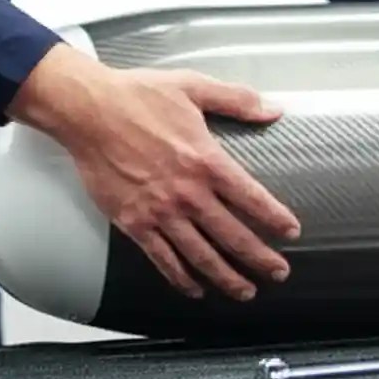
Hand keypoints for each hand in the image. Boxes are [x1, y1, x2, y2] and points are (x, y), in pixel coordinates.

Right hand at [8, 44, 300, 301]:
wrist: (87, 110)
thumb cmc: (138, 95)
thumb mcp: (194, 87)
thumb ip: (237, 101)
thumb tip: (273, 111)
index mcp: (206, 161)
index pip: (252, 198)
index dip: (275, 219)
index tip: (291, 232)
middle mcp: (187, 193)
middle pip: (233, 235)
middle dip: (260, 259)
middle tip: (279, 272)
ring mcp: (160, 212)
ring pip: (201, 256)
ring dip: (226, 278)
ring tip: (246, 291)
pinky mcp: (133, 223)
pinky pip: (162, 259)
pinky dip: (181, 278)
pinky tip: (195, 289)